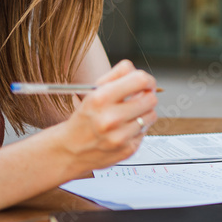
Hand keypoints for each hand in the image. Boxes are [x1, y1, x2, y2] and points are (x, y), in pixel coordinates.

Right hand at [55, 60, 157, 174]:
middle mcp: (110, 119)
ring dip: (144, 113)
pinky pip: (145, 131)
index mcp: (101, 99)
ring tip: (129, 115)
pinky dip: (138, 128)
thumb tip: (138, 72)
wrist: (70, 150)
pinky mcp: (128, 150)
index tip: (146, 83)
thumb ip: (117, 75)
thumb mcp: (93, 91)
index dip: (147, 80)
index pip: (140, 80)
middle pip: (150, 98)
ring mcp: (120, 137)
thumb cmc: (84, 118)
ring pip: (151, 115)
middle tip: (138, 98)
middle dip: (146, 96)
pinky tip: (125, 129)